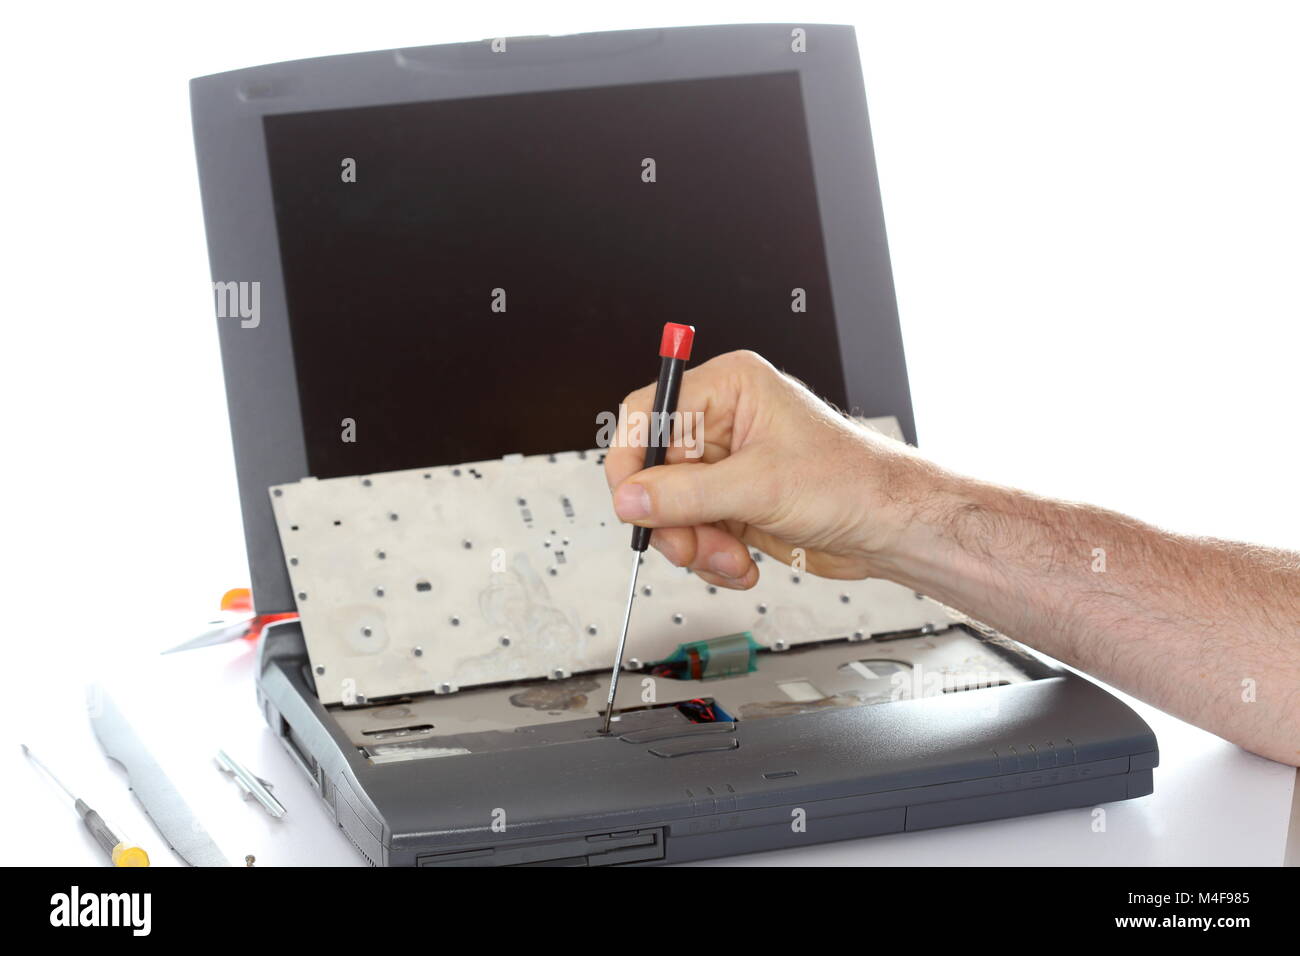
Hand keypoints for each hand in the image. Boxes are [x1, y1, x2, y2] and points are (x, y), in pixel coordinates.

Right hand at [603, 350, 937, 589]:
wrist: (891, 528)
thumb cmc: (853, 482)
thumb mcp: (760, 487)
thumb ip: (686, 495)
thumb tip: (630, 500)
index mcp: (729, 389)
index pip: (649, 415)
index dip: (633, 462)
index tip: (632, 503)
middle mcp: (723, 423)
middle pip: (654, 471)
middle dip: (671, 517)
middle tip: (688, 544)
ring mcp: (727, 467)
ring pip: (670, 509)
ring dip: (694, 544)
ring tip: (729, 558)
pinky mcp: (733, 504)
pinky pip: (694, 532)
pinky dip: (710, 556)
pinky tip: (740, 563)